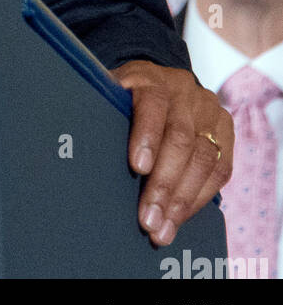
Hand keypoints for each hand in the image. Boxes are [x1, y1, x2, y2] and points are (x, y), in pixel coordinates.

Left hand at [111, 60, 233, 245]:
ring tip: (162, 229)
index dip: (146, 135)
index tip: (138, 167)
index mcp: (149, 76)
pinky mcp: (225, 130)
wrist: (158, 86)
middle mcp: (183, 89)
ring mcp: (208, 109)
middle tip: (148, 218)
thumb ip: (101, 114)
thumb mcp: (108, 96)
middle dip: (164, 184)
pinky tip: (180, 218)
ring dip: (182, 200)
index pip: (152, 103)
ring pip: (203, 158)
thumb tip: (80, 148)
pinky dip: (200, 198)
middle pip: (180, 137)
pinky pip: (220, 169)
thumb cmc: (123, 100)